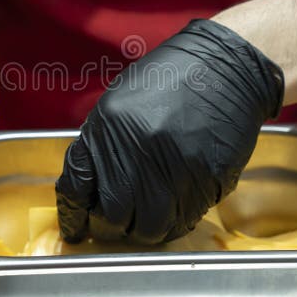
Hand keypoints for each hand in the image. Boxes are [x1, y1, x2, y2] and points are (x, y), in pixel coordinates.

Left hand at [55, 19, 283, 244]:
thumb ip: (101, 143)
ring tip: (147, 218)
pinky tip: (174, 208)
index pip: (76, 187)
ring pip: (150, 228)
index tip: (75, 228)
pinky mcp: (206, 178)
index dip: (72, 215)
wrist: (224, 65)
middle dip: (108, 228)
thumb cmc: (172, 79)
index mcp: (107, 128)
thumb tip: (89, 187)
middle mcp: (137, 150)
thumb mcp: (120, 102)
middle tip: (114, 226)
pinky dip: (175, 223)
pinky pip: (185, 220)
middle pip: (112, 216)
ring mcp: (173, 167)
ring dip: (144, 230)